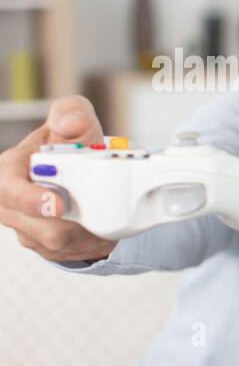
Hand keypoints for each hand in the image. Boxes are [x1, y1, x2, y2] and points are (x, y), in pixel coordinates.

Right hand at [0, 95, 117, 262]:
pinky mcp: (46, 247)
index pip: (7, 189)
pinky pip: (74, 252)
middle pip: (41, 227)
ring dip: (88, 230)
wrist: (85, 170)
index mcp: (9, 171)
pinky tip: (99, 222)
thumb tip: (68, 125)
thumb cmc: (71, 142)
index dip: (30, 199)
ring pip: (61, 243)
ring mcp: (27, 228)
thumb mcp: (74, 118)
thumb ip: (71, 113)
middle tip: (98, 209)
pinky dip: (93, 240)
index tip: (59, 204)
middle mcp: (11, 204)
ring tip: (102, 208)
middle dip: (73, 221)